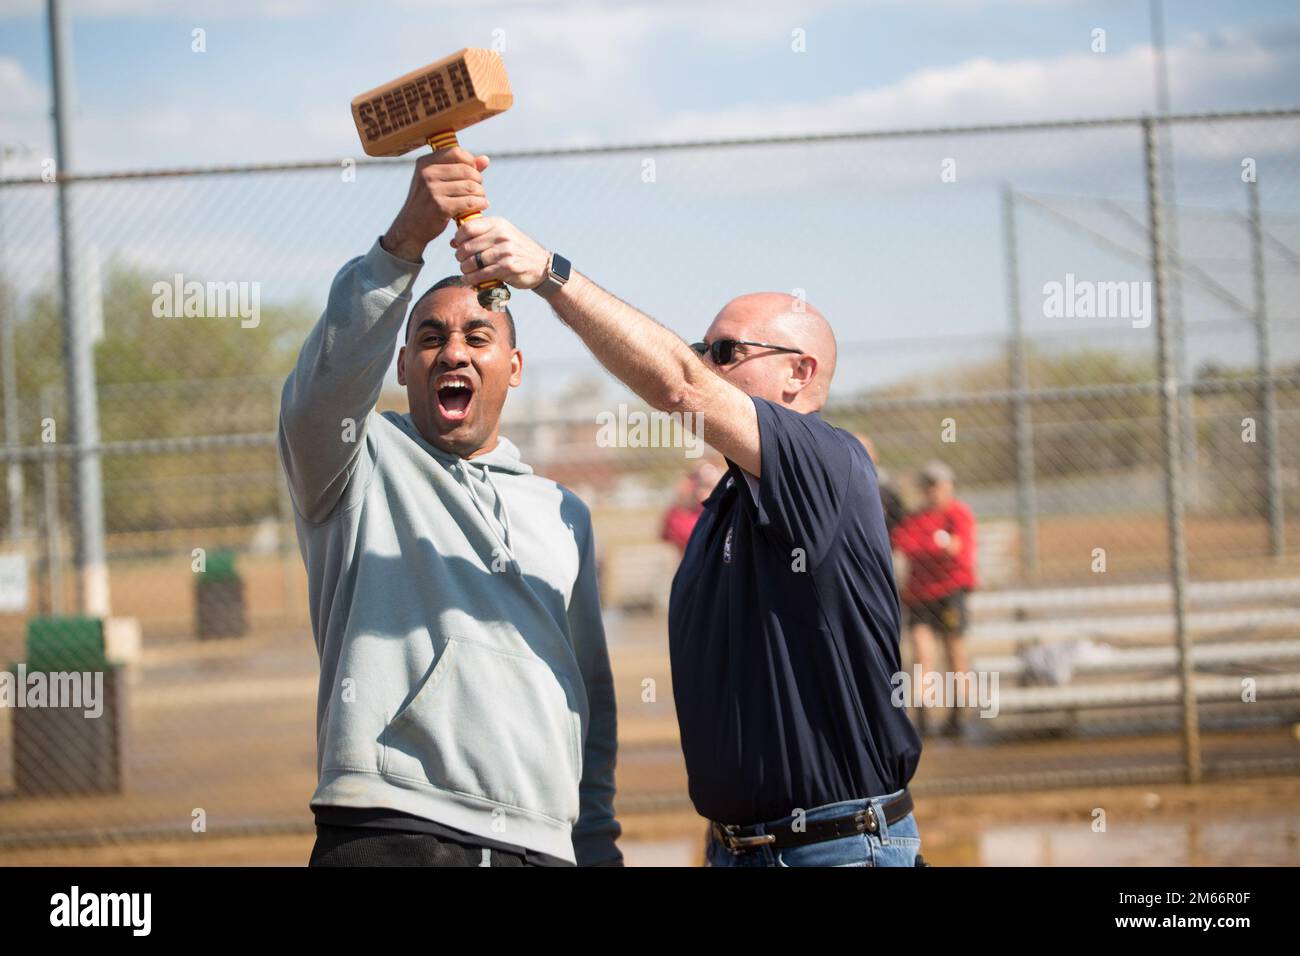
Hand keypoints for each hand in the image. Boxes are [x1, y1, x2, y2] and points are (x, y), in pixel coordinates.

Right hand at [381, 146, 489, 262]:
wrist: (411, 227)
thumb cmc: (428, 202)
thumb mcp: (438, 181)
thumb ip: (462, 168)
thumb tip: (485, 159)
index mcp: (425, 163)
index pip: (456, 152)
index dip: (470, 162)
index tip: (473, 173)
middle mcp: (427, 174)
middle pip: (466, 170)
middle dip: (478, 180)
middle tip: (478, 189)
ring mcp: (433, 190)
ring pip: (470, 186)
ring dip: (481, 193)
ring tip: (481, 198)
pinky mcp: (441, 207)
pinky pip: (470, 202)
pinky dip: (480, 204)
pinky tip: (482, 206)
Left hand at [451, 217, 549, 289]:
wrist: (542, 265)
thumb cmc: (518, 250)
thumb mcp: (503, 235)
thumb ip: (481, 235)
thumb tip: (454, 241)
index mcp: (499, 224)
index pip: (468, 228)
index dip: (458, 238)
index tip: (457, 245)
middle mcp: (502, 235)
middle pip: (468, 246)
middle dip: (460, 256)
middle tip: (460, 260)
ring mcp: (505, 251)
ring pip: (473, 261)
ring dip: (464, 269)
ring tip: (465, 271)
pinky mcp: (508, 267)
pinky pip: (482, 274)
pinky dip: (471, 279)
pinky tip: (468, 280)